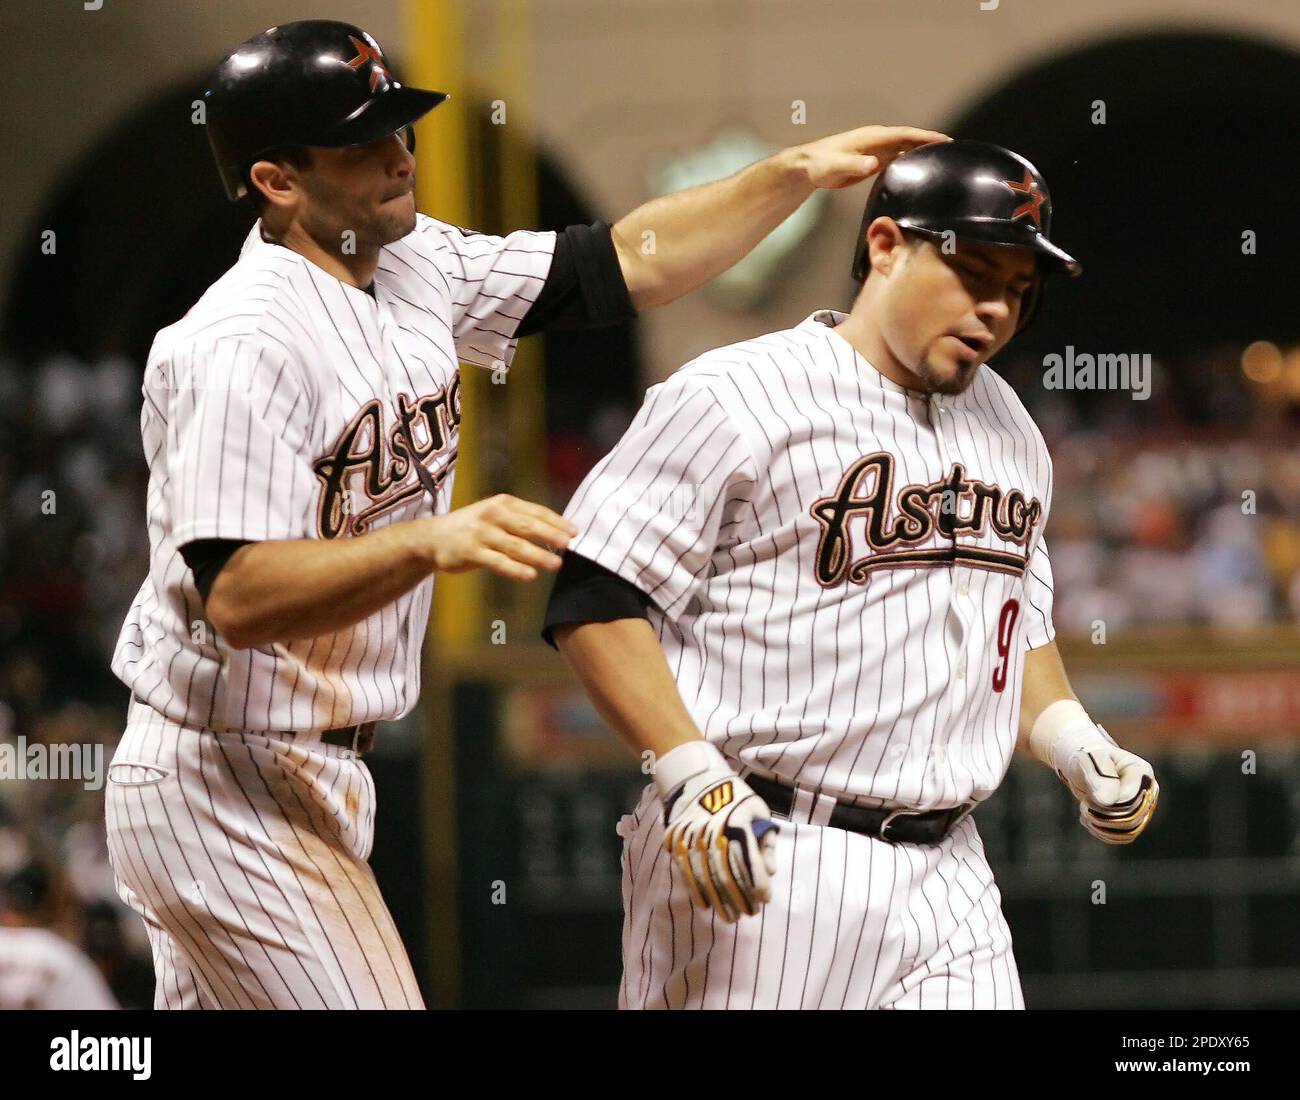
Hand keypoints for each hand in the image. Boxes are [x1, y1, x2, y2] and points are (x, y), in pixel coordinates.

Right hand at [426, 493, 576, 580]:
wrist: (433, 537)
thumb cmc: (472, 527)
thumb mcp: (495, 515)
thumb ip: (521, 521)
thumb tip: (556, 533)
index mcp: (503, 503)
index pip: (535, 511)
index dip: (557, 522)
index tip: (575, 532)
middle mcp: (493, 515)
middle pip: (528, 526)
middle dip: (551, 535)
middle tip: (570, 545)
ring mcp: (481, 533)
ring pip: (515, 545)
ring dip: (538, 555)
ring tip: (557, 564)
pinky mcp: (472, 552)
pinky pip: (498, 562)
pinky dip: (515, 569)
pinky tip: (530, 575)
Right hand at [656, 743, 778, 922]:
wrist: (696, 776)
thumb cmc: (734, 794)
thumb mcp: (759, 810)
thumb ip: (767, 841)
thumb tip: (771, 872)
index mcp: (737, 825)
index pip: (750, 864)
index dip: (758, 886)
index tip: (765, 900)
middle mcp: (714, 833)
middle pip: (727, 875)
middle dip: (740, 899)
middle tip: (748, 915)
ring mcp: (693, 838)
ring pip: (706, 877)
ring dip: (719, 901)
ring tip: (729, 918)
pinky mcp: (679, 841)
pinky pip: (687, 871)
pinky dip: (696, 891)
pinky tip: (705, 905)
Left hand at [793, 125, 951, 189]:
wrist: (807, 167)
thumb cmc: (819, 164)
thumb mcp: (835, 166)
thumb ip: (854, 164)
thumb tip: (873, 164)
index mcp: (872, 138)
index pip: (904, 134)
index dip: (925, 136)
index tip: (944, 140)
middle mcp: (877, 141)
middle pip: (909, 140)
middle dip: (930, 142)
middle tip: (952, 150)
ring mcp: (876, 151)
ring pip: (904, 149)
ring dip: (922, 152)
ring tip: (942, 159)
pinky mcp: (872, 162)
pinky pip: (896, 159)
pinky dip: (909, 162)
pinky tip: (918, 171)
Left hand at [1057, 742, 1159, 844]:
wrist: (1086, 766)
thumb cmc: (1088, 759)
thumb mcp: (1089, 762)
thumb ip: (1099, 779)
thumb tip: (1107, 802)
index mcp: (1142, 773)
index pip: (1129, 801)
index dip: (1106, 805)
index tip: (1088, 798)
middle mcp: (1147, 792)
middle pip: (1131, 819)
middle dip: (1102, 817)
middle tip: (1084, 805)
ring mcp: (1142, 807)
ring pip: (1129, 832)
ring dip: (1102, 827)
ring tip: (1085, 812)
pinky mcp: (1133, 819)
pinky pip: (1123, 837)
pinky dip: (1103, 833)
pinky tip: (1089, 821)